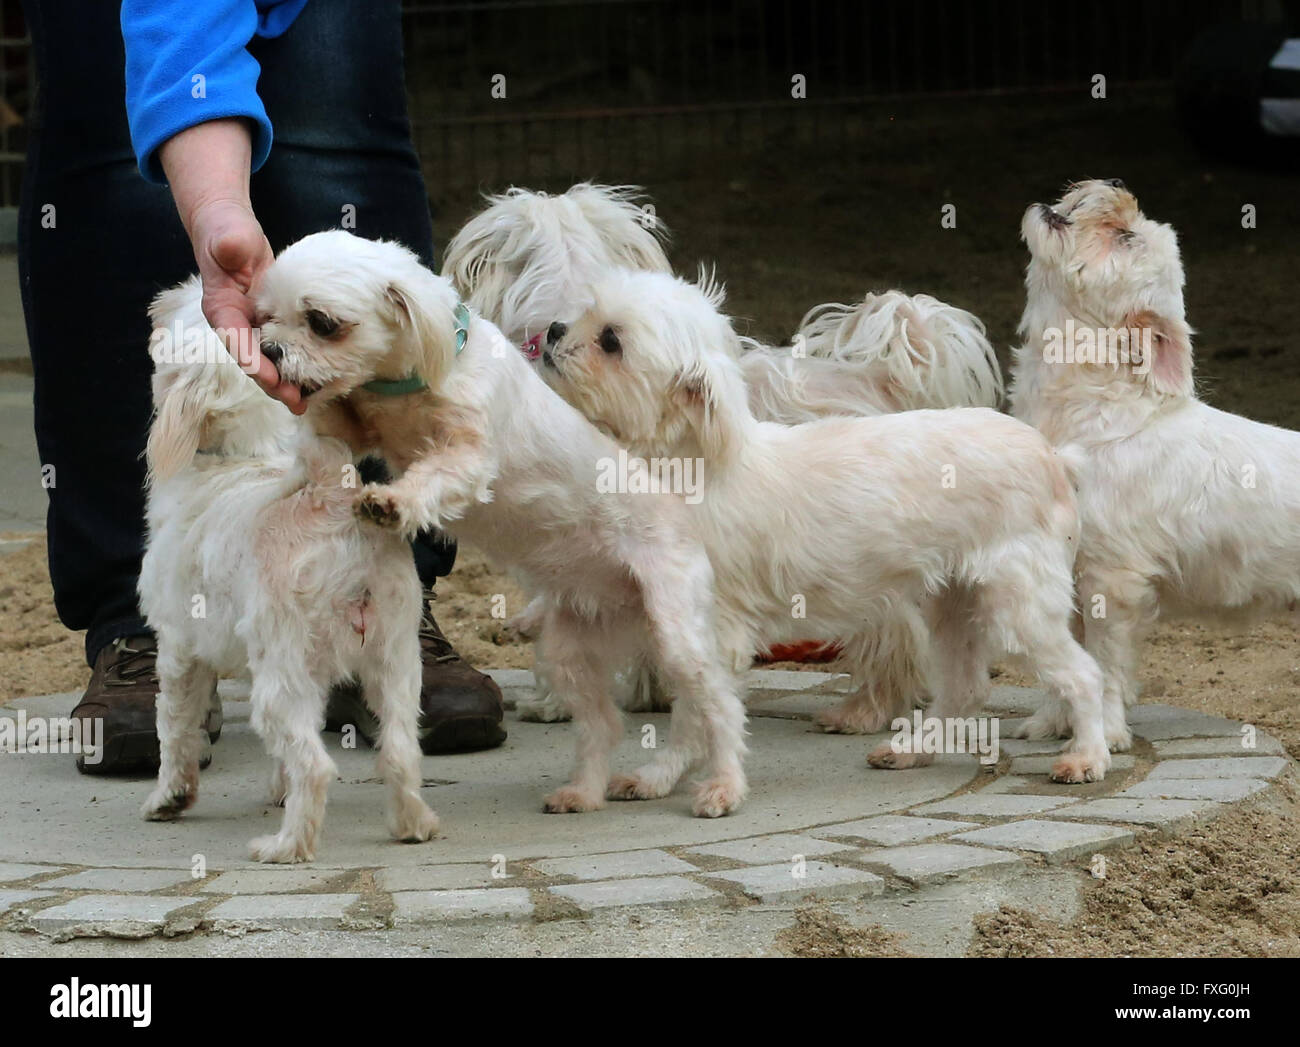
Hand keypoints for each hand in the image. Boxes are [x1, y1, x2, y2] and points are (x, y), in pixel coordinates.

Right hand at [159, 119, 303, 413]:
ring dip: (286, 381)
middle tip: (296, 402)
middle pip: (253, 360)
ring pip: (269, 360)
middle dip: (273, 383)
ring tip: (306, 402)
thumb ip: (229, 244)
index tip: (270, 378)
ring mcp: (254, 325)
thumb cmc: (226, 232)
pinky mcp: (272, 322)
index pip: (235, 340)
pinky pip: (283, 347)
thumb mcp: (227, 235)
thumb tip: (233, 250)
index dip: (252, 361)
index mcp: (221, 309)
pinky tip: (316, 378)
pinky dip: (297, 363)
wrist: (231, 230)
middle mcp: (236, 324)